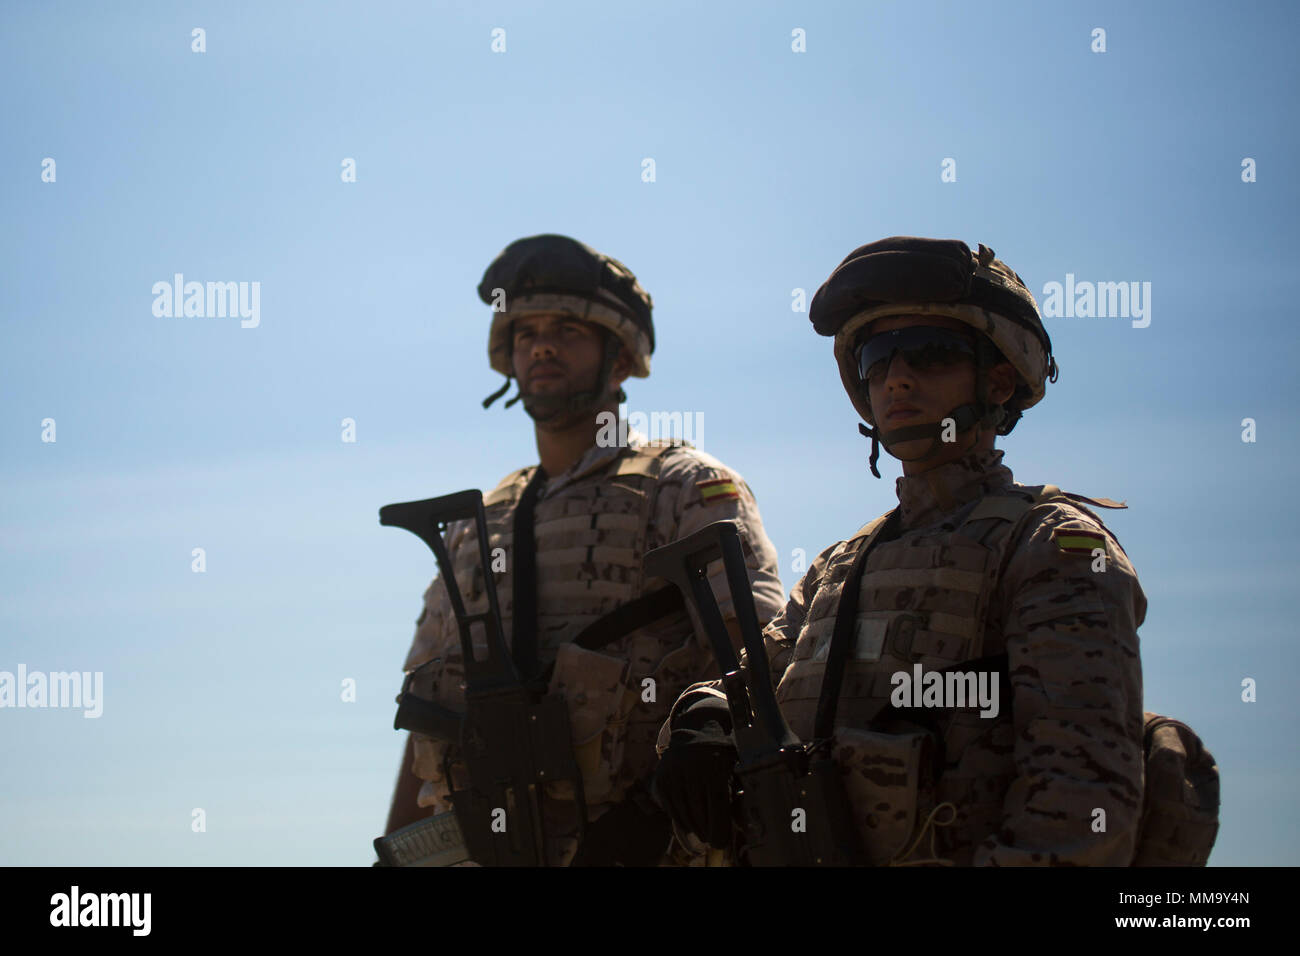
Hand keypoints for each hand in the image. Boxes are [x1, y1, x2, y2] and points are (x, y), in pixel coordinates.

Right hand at [651, 696, 737, 849]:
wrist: (698, 729)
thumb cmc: (725, 753)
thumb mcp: (737, 766)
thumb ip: (740, 794)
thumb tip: (744, 826)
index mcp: (715, 766)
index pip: (717, 807)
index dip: (719, 829)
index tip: (720, 842)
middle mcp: (692, 770)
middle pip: (700, 815)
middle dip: (708, 831)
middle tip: (713, 839)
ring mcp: (674, 774)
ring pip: (685, 815)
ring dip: (695, 828)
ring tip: (703, 832)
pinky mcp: (662, 779)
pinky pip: (672, 809)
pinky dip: (682, 820)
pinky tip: (691, 822)